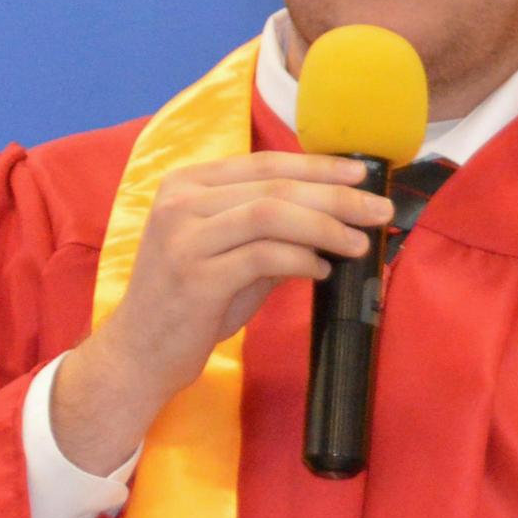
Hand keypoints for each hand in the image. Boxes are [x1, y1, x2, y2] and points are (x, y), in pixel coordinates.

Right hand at [50, 152, 392, 474]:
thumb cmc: (190, 303)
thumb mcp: (228, 253)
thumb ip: (271, 231)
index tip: (362, 174)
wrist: (139, 354)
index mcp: (186, 184)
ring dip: (325, 226)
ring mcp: (183, 238)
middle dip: (335, 196)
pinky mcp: (195, 277)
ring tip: (358, 243)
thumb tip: (337, 215)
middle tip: (378, 209)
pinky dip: (300, 260)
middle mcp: (180, 202)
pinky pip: (263, 256)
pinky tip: (321, 270)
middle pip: (274, 186)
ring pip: (271, 214)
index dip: (318, 166)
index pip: (265, 163)